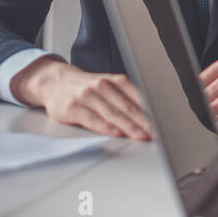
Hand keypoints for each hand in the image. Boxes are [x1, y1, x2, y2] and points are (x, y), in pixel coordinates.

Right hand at [12, 56, 150, 139]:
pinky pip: (93, 119)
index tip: (163, 122)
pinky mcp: (74, 108)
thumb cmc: (86, 88)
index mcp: (115, 80)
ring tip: (141, 136)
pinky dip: (106, 127)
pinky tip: (116, 133)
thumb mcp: (108, 87)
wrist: (54, 82)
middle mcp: (102, 86)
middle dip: (144, 121)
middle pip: (127, 106)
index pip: (137, 96)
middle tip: (156, 133)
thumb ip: (127, 98)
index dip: (152, 111)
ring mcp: (87, 96)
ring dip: (129, 126)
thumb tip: (151, 116)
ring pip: (112, 113)